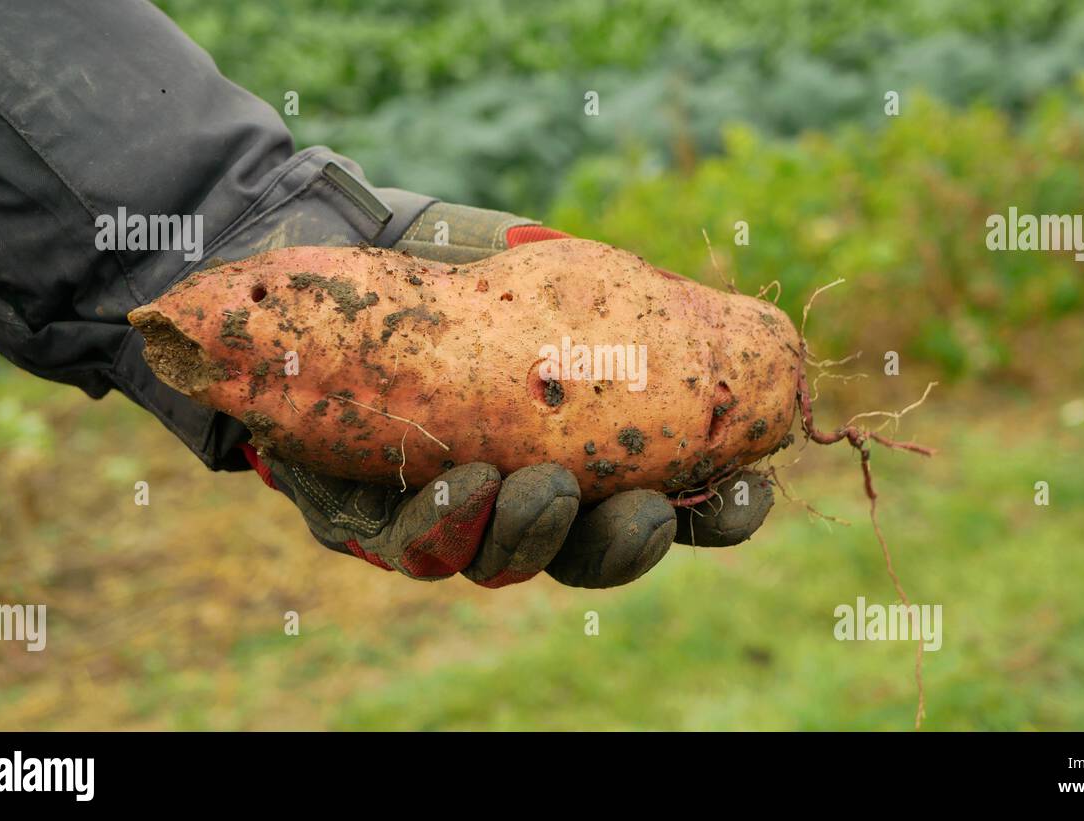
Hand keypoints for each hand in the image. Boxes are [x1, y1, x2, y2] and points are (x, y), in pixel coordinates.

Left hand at [244, 201, 774, 587]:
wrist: (340, 256)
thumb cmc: (470, 268)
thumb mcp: (559, 280)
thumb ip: (626, 315)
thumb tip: (731, 324)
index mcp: (593, 456)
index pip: (669, 508)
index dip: (714, 519)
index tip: (743, 497)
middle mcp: (530, 499)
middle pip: (591, 555)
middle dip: (625, 544)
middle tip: (645, 514)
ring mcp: (454, 515)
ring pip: (504, 561)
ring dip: (533, 533)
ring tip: (546, 486)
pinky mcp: (368, 518)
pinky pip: (412, 543)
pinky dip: (445, 523)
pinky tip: (466, 483)